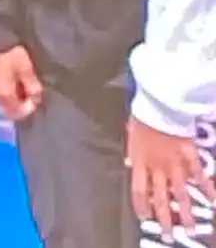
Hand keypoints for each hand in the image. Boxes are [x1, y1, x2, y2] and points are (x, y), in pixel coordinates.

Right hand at [0, 46, 44, 121]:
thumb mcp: (26, 69)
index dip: (30, 107)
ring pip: (3, 101)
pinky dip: (6, 90)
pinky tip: (12, 79)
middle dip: (21, 103)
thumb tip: (36, 99)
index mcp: (4, 96)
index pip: (19, 113)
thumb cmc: (11, 54)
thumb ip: (32, 87)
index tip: (36, 96)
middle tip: (30, 90)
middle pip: (10, 109)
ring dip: (14, 97)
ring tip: (22, 83)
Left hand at [127, 116, 214, 237]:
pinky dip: (208, 189)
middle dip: (165, 218)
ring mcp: (176, 163)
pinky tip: (213, 201)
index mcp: (140, 161)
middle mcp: (158, 167)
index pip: (139, 191)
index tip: (145, 217)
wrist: (160, 104)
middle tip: (168, 235)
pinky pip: (199, 175)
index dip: (142, 206)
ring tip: (190, 228)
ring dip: (186, 212)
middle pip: (161, 198)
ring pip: (181, 193)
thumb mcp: (131, 134)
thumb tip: (130, 164)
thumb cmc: (142, 116)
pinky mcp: (190, 156)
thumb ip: (133, 152)